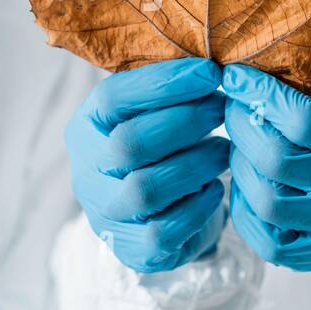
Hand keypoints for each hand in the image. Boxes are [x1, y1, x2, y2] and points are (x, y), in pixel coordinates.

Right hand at [65, 58, 228, 272]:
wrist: (154, 216)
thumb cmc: (160, 149)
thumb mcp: (151, 113)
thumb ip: (167, 90)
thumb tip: (212, 60)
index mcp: (85, 127)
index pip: (112, 98)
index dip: (163, 83)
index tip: (210, 71)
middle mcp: (86, 172)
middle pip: (130, 143)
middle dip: (185, 122)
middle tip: (223, 108)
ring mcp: (106, 214)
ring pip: (147, 188)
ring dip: (195, 164)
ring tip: (225, 149)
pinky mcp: (133, 250)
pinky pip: (165, 230)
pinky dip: (198, 207)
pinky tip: (215, 189)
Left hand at [222, 65, 310, 270]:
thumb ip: (310, 87)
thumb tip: (246, 76)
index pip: (303, 120)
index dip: (259, 95)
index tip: (235, 77)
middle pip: (278, 162)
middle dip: (242, 129)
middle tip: (233, 110)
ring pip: (268, 205)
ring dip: (241, 170)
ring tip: (241, 149)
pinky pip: (272, 245)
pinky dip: (247, 214)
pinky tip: (246, 187)